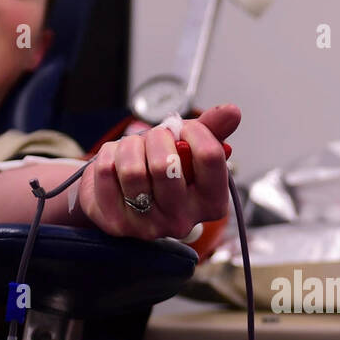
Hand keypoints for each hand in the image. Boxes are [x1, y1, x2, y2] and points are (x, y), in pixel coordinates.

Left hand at [78, 103, 239, 240]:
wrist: (123, 195)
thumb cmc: (161, 167)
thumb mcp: (190, 147)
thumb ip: (213, 129)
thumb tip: (233, 111)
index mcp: (211, 203)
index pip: (210, 156)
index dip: (193, 130)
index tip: (184, 129)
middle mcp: (182, 221)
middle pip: (166, 164)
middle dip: (155, 138)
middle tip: (153, 139)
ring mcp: (148, 227)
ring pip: (133, 169)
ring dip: (128, 146)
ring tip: (132, 150)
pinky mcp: (116, 225)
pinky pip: (106, 173)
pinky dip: (107, 156)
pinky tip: (115, 164)